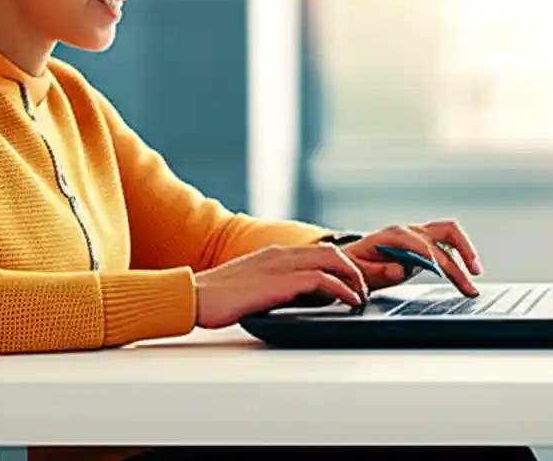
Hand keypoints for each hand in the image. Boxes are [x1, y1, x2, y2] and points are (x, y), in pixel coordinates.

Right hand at [193, 243, 368, 327]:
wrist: (193, 296)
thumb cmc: (216, 296)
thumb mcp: (251, 285)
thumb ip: (273, 285)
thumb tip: (293, 298)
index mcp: (273, 254)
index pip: (316, 250)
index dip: (338, 264)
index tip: (348, 280)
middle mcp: (280, 254)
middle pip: (331, 251)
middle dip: (353, 269)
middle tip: (360, 288)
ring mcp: (281, 266)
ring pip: (332, 260)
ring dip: (353, 278)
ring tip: (359, 296)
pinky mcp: (280, 283)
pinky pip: (322, 280)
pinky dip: (342, 290)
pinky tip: (349, 301)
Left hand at [339, 219, 482, 295]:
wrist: (350, 260)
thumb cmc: (354, 266)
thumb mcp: (360, 272)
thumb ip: (379, 272)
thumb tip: (401, 269)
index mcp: (394, 236)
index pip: (424, 246)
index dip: (438, 260)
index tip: (448, 276)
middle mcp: (409, 231)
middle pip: (445, 231)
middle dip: (462, 252)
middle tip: (472, 277)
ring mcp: (417, 235)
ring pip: (450, 233)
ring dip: (466, 251)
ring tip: (475, 273)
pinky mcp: (423, 244)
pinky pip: (446, 244)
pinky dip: (459, 255)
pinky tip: (465, 271)